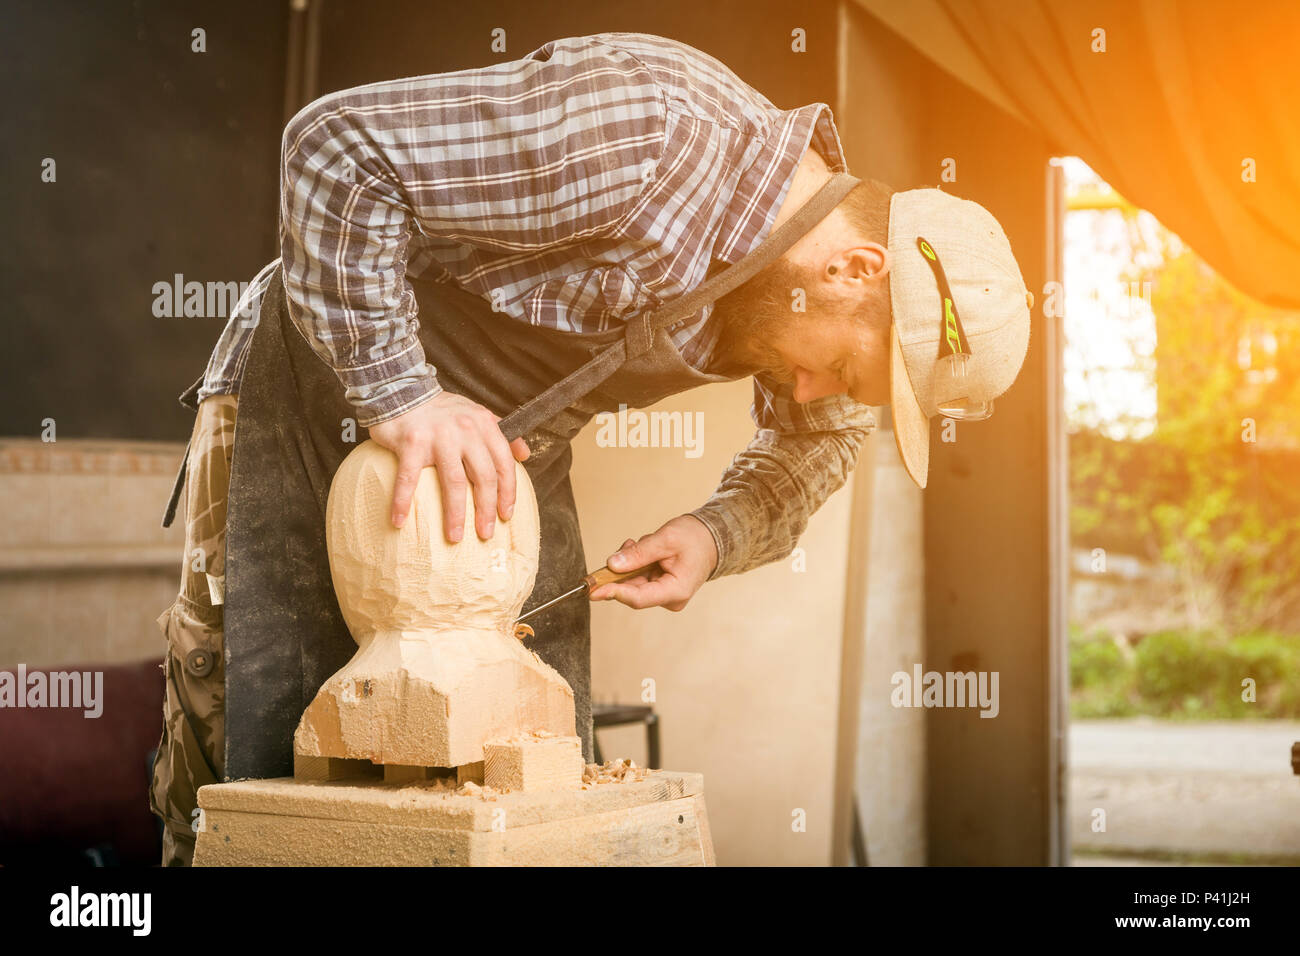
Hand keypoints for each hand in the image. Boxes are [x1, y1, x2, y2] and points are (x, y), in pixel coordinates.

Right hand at [367, 391, 529, 538]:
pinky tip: (400, 520)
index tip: (505, 515)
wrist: (403, 390)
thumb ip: (503, 434)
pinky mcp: (411, 443)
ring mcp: (438, 437)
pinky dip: (402, 501)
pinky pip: (408, 478)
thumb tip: (525, 455)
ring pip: (453, 482)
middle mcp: (465, 430)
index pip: (503, 464)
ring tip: (454, 536)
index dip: (507, 492)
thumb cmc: (442, 410)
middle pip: (483, 477)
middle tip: (485, 533)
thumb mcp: (479, 415)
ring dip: (454, 513)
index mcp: (484, 426)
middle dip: (486, 509)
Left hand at [588, 515, 717, 610]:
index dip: (613, 592)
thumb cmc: (695, 538)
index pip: (638, 598)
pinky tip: (644, 550)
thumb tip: (612, 565)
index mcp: (676, 590)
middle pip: (632, 590)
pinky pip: (639, 579)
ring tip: (641, 544)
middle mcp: (670, 598)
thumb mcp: (665, 539)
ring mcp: (665, 595)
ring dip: (630, 563)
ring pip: (633, 583)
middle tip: (625, 546)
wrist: (713, 539)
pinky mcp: (660, 589)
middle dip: (622, 570)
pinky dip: (636, 564)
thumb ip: (639, 553)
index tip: (593, 587)